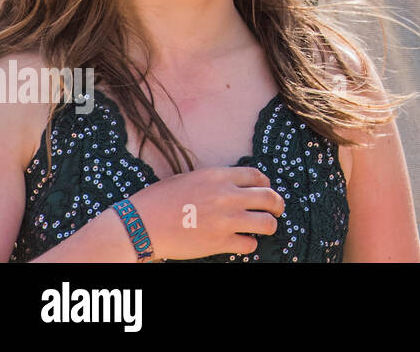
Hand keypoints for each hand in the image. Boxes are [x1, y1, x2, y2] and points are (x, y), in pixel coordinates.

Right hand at [128, 166, 286, 259]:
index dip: (266, 183)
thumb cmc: (159, 200)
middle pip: (269, 197)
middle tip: (277, 209)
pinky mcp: (220, 242)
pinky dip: (250, 244)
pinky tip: (244, 242)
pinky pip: (249, 244)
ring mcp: (226, 220)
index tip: (266, 188)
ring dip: (269, 225)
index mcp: (219, 176)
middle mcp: (228, 196)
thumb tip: (231, 186)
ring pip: (266, 222)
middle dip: (278, 204)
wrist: (141, 224)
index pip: (257, 176)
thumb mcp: (189, 178)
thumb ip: (214, 180)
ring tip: (266, 227)